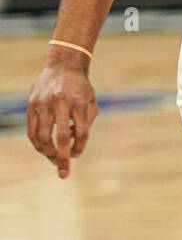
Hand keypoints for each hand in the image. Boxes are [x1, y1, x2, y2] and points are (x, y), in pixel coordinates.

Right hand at [27, 52, 98, 178]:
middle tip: (64, 173)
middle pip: (62, 137)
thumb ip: (87, 122)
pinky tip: (43, 151)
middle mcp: (60, 103)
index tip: (77, 155)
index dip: (80, 147)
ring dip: (48, 153)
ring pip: (43, 136)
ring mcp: (44, 104)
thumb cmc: (80, 88)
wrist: (62, 66)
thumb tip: (75, 144)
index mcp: (78, 102)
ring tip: (54, 161)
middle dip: (63, 158)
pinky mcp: (32, 105)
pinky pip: (32, 130)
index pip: (82, 132)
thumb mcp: (91, 101)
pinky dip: (37, 144)